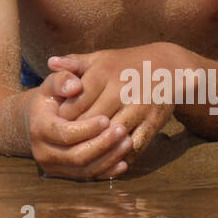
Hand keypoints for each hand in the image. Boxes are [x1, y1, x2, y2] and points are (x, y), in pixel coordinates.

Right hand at [25, 64, 135, 179]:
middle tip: (122, 131)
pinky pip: (88, 177)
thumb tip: (75, 86)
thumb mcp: (54, 83)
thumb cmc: (53, 97)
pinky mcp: (64, 175)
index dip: (87, 128)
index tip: (106, 119)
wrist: (39, 119)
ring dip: (108, 158)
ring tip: (127, 142)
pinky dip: (107, 171)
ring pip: (85, 169)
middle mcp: (42, 151)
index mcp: (39, 128)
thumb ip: (63, 78)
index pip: (65, 133)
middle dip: (102, 144)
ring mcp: (53, 167)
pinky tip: (123, 160)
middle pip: (77, 155)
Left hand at [48, 49, 175, 166]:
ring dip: (98, 148)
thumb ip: (73, 63)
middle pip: (91, 122)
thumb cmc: (123, 65)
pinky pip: (134, 146)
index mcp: (103, 73)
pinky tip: (108, 158)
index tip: (56, 125)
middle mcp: (121, 90)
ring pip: (112, 137)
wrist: (167, 68)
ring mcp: (139, 107)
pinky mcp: (154, 122)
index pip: (76, 103)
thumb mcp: (99, 58)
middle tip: (65, 145)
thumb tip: (50, 63)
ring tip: (83, 154)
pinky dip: (120, 155)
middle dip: (77, 135)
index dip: (63, 118)